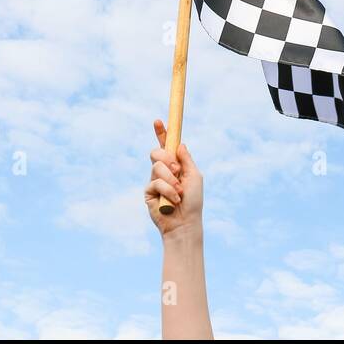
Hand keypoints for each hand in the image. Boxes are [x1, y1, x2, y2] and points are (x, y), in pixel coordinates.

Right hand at [145, 119, 203, 237]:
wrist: (185, 223)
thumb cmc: (193, 201)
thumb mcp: (194, 176)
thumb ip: (186, 160)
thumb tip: (179, 144)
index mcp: (176, 165)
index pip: (166, 146)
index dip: (162, 133)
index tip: (158, 121)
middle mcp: (164, 171)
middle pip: (156, 152)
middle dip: (167, 158)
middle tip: (177, 170)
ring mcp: (155, 181)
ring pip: (156, 166)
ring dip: (171, 179)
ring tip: (180, 192)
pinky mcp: (148, 192)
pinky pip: (155, 182)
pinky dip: (167, 190)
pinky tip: (174, 200)